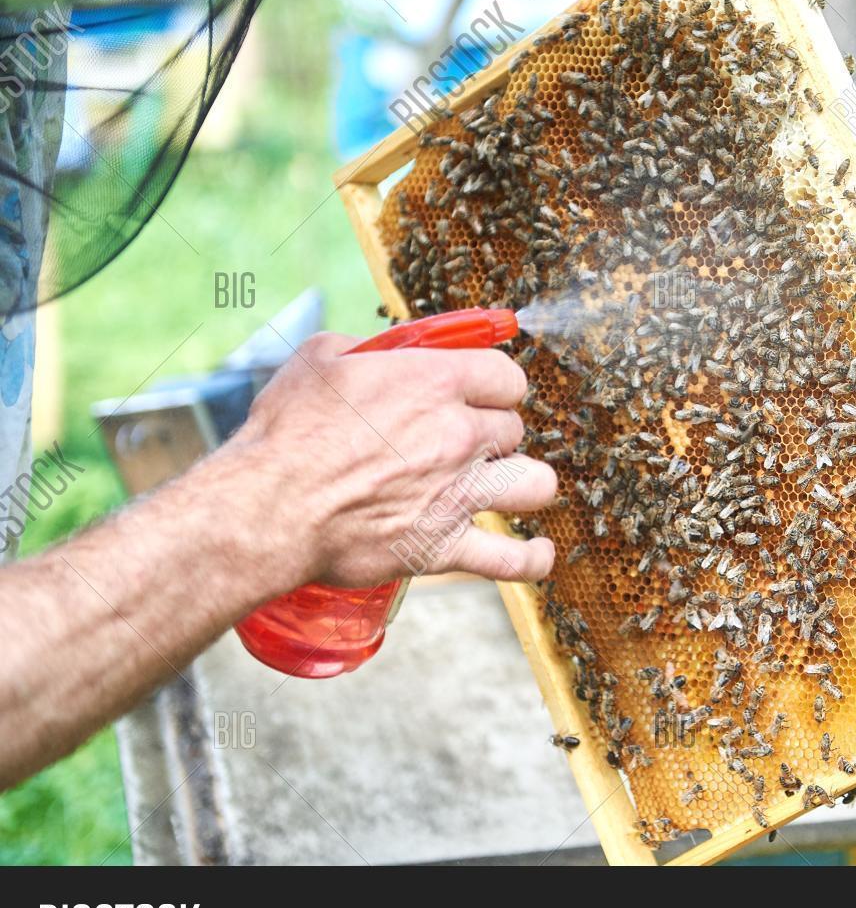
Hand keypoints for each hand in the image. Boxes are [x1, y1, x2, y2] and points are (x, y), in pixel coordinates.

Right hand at [228, 332, 555, 587]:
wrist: (268, 504)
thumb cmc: (288, 429)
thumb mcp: (324, 358)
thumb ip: (374, 347)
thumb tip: (392, 350)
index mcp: (438, 383)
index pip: (508, 376)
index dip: (494, 384)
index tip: (478, 393)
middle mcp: (460, 436)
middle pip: (515, 427)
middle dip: (492, 432)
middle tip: (460, 441)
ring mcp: (459, 494)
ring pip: (535, 484)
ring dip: (520, 482)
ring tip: (498, 484)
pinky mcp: (443, 546)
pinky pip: (511, 560)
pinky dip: (530, 558)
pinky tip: (536, 551)